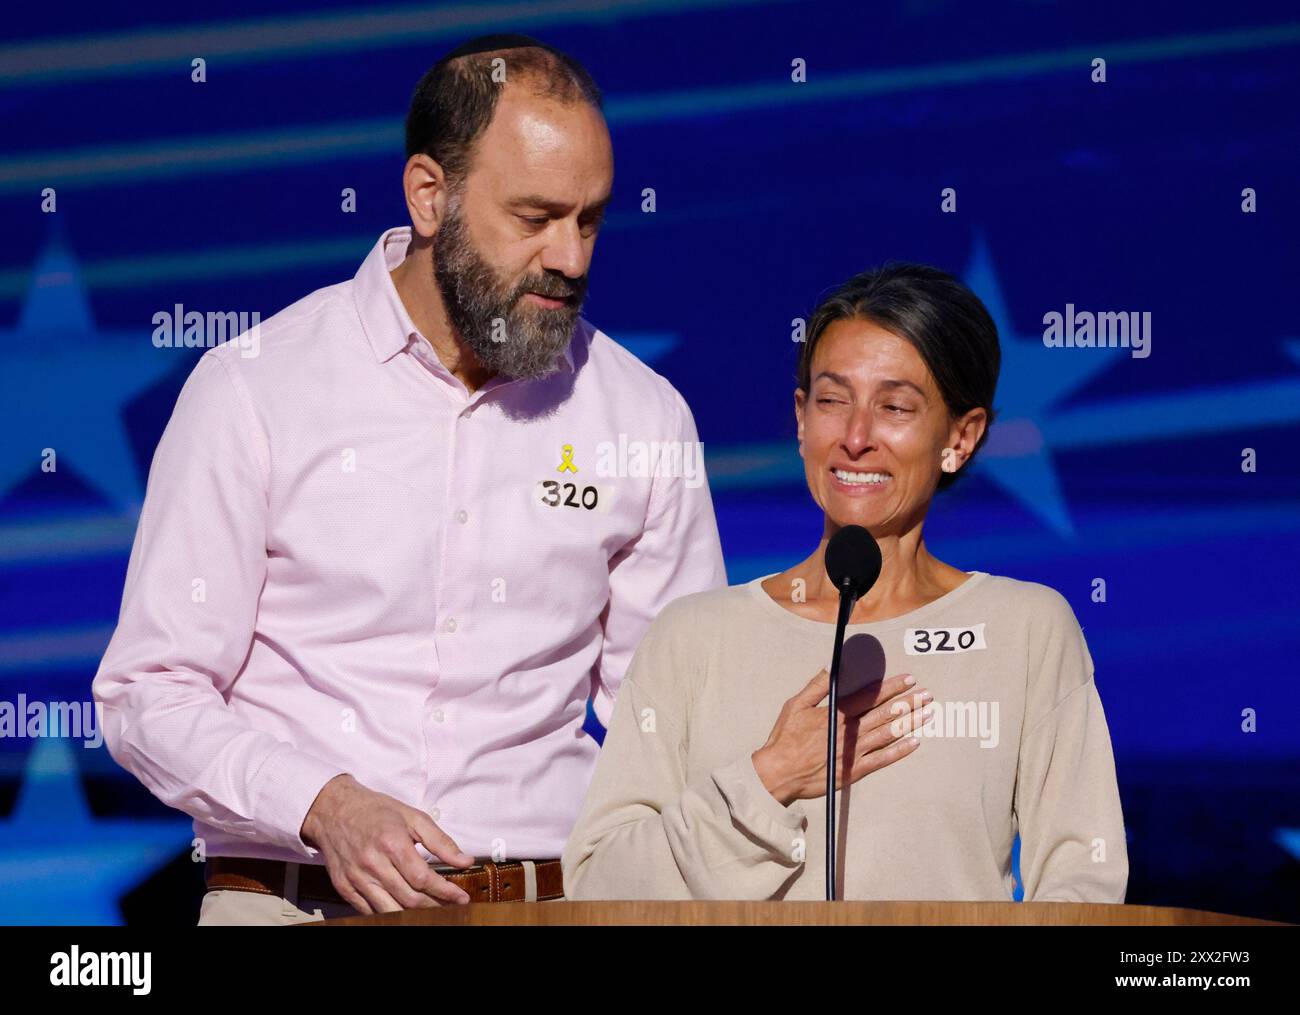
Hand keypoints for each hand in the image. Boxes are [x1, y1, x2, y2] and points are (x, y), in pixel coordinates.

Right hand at [300, 774, 474, 913]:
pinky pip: (369, 911)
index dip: (445, 892)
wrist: (334, 810)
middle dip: (435, 906)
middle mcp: (372, 864)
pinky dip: (389, 914)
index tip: (461, 897)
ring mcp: (356, 878)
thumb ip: (440, 841)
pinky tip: (404, 911)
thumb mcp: (413, 817)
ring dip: (414, 915)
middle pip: (409, 898)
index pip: (423, 879)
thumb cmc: (376, 811)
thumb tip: (464, 861)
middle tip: (451, 907)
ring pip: (390, 910)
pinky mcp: (345, 888)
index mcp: (391, 843)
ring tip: (432, 911)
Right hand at [751, 669, 929, 804]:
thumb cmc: (784, 738)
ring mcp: (853, 753)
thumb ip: (817, 686)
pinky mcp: (853, 771)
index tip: (909, 679)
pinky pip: (881, 760)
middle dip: (908, 702)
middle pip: (884, 713)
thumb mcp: (795, 705)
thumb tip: (833, 667)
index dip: (891, 687)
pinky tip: (915, 743)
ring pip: (888, 734)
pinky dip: (899, 752)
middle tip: (928, 694)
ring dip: (910, 723)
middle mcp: (848, 732)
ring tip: (928, 713)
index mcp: (835, 714)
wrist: (778, 774)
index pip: (870, 696)